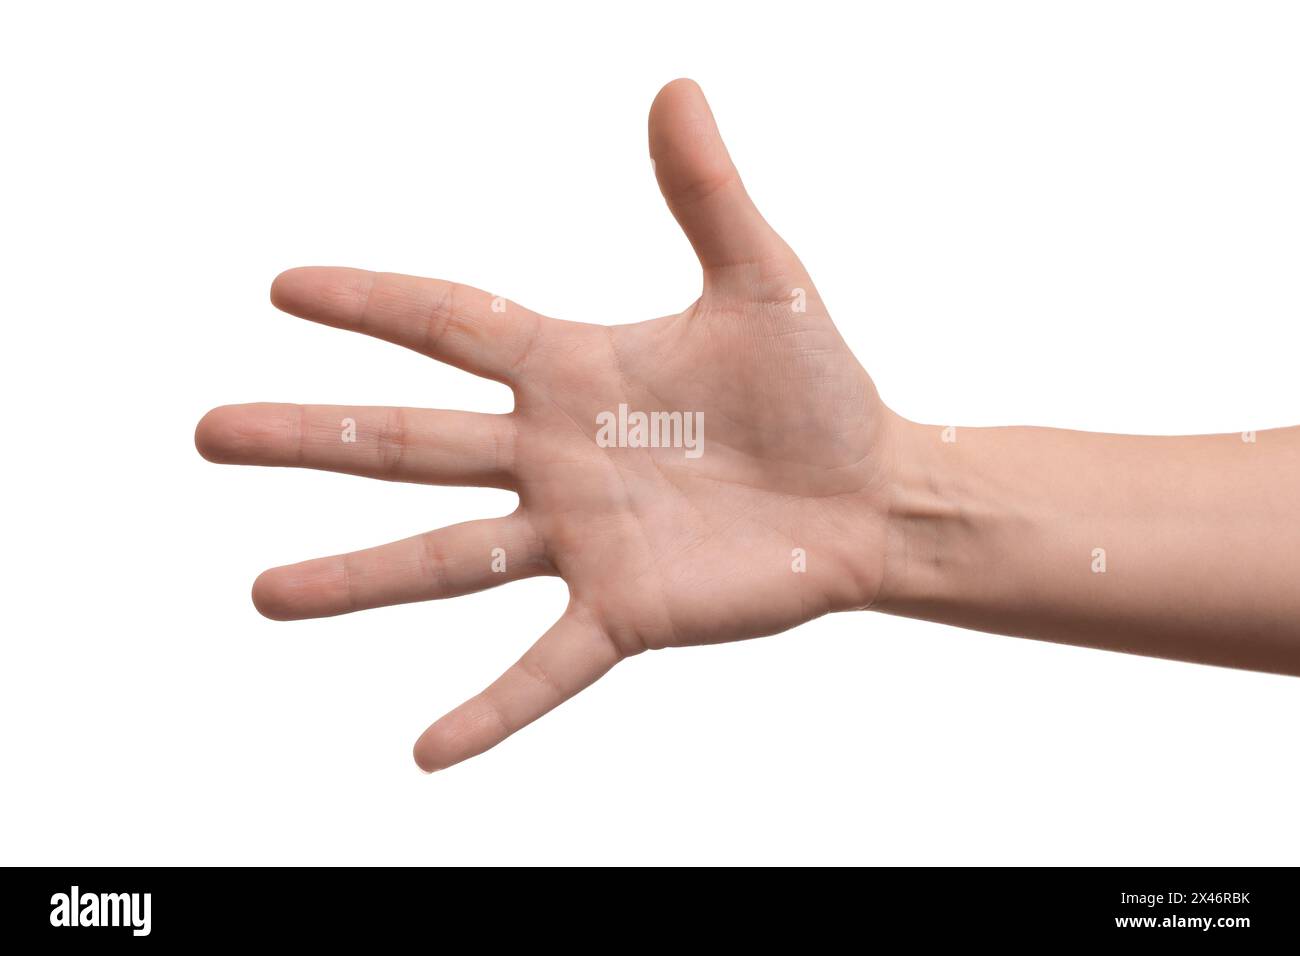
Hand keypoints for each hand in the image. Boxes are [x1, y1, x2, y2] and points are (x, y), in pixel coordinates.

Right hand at [196, 79, 898, 770]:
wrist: (869, 493)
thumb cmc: (817, 386)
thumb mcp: (761, 280)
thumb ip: (706, 193)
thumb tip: (675, 85)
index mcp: (575, 369)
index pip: (453, 324)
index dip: (371, 302)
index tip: (283, 288)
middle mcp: (556, 455)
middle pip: (413, 442)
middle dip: (315, 437)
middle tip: (207, 433)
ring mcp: (584, 539)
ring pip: (451, 558)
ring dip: (357, 579)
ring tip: (263, 595)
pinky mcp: (627, 611)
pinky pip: (546, 665)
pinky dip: (491, 709)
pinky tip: (426, 753)